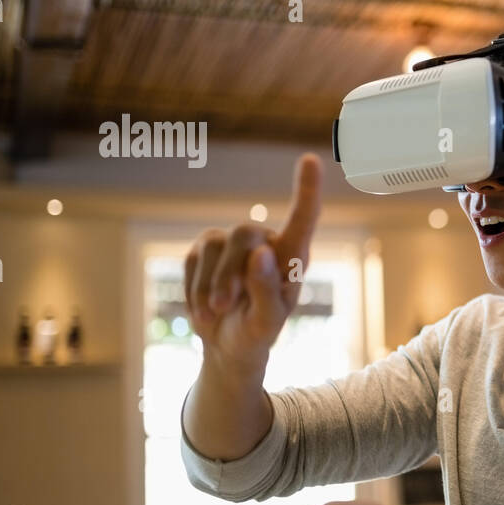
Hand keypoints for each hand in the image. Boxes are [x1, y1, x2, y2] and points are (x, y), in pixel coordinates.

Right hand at [183, 154, 321, 373]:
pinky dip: (195, 290)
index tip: (311, 159)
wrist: (229, 345)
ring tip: (215, 315)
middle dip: (230, 274)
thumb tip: (261, 253)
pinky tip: (206, 309)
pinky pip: (192, 261)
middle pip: (244, 235)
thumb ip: (267, 290)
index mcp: (293, 256)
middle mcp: (265, 241)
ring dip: (210, 287)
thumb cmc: (257, 333)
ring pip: (214, 246)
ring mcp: (232, 242)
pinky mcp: (204, 249)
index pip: (303, 219)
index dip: (307, 189)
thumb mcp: (266, 322)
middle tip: (223, 307)